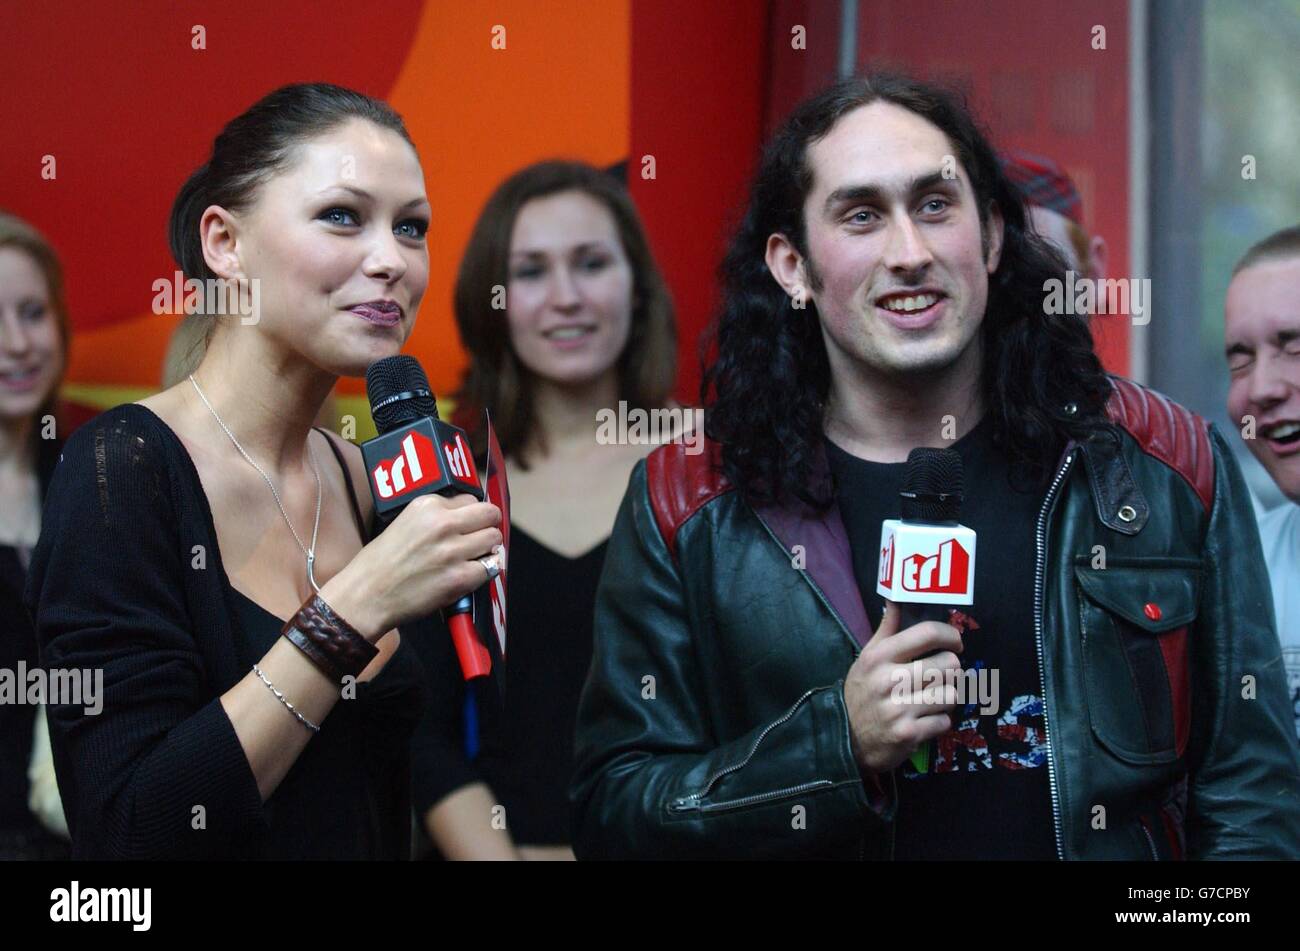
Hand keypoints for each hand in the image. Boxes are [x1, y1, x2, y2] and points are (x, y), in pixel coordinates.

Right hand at [319, 493, 501, 638]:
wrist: (366, 595)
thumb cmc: (381, 562)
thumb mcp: (406, 521)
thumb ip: (437, 516)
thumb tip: (469, 518)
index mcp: (428, 505)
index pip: (471, 499)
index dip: (471, 515)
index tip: (466, 526)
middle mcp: (443, 523)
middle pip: (490, 515)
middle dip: (487, 526)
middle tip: (478, 540)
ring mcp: (453, 551)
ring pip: (494, 539)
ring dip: (487, 549)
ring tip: (472, 558)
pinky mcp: (459, 577)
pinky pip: (491, 567)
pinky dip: (484, 572)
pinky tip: (469, 574)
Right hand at [842, 599, 962, 772]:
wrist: (843, 738)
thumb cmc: (861, 693)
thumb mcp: (867, 658)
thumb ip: (886, 629)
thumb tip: (896, 599)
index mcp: (880, 656)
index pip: (928, 633)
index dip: (950, 635)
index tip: (955, 643)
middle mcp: (890, 679)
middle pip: (949, 665)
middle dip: (950, 671)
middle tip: (940, 676)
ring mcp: (899, 708)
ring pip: (951, 694)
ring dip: (946, 698)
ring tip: (932, 699)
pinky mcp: (909, 734)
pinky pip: (944, 722)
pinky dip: (939, 722)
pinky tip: (924, 719)